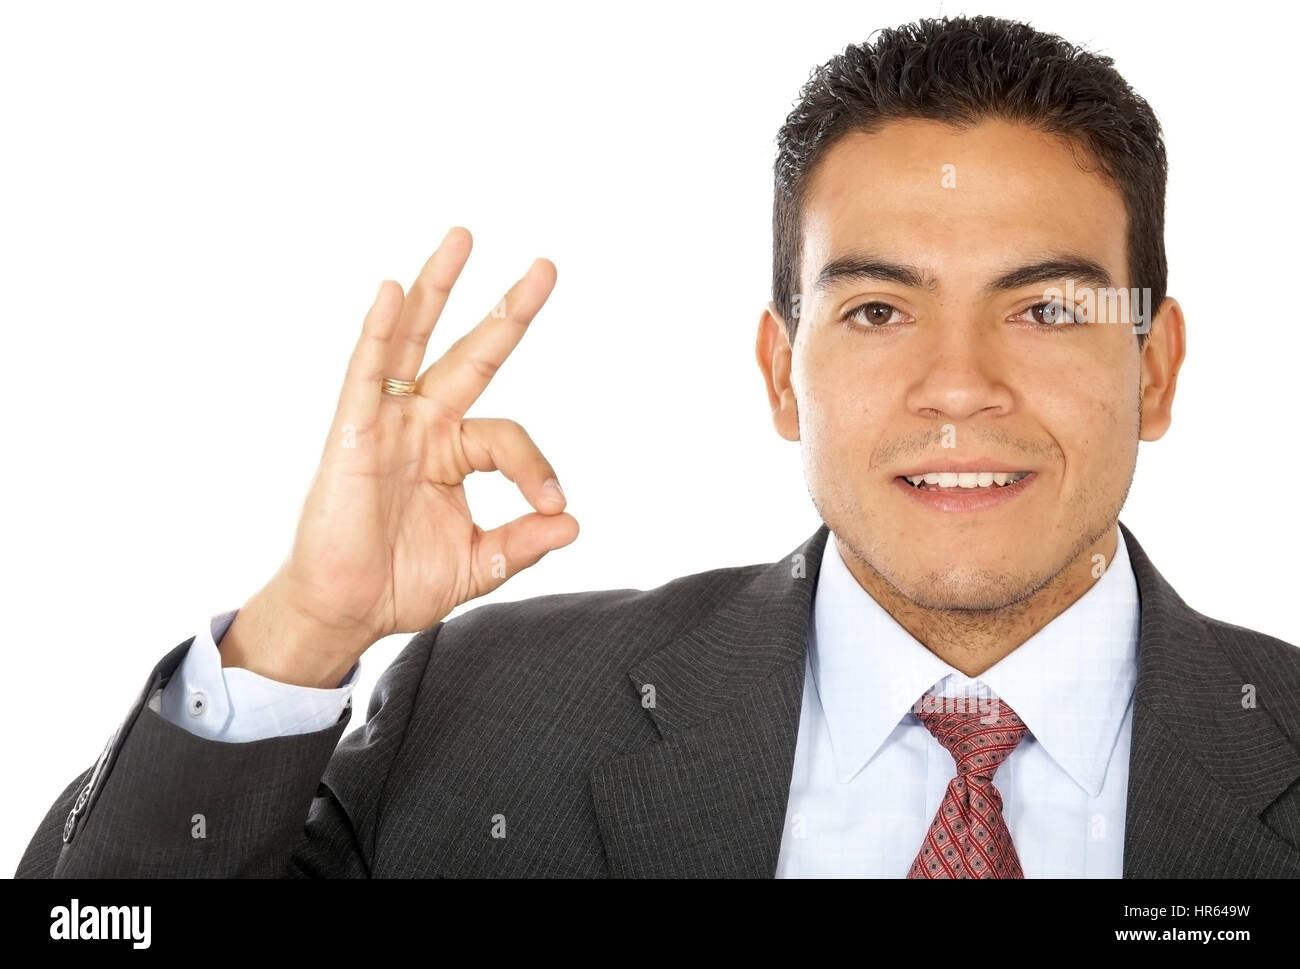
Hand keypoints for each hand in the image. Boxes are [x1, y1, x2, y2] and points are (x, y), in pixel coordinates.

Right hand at [222, 227, 578, 686]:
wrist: (345, 611)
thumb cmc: (399, 583)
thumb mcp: (478, 563)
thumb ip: (523, 541)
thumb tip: (574, 524)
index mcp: (454, 452)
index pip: (510, 439)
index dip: (538, 469)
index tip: (553, 507)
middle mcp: (424, 426)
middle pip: (471, 354)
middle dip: (506, 311)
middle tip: (546, 267)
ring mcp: (389, 423)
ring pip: (416, 342)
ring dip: (438, 289)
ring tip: (463, 238)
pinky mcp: (352, 432)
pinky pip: (365, 372)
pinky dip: (378, 331)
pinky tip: (394, 291)